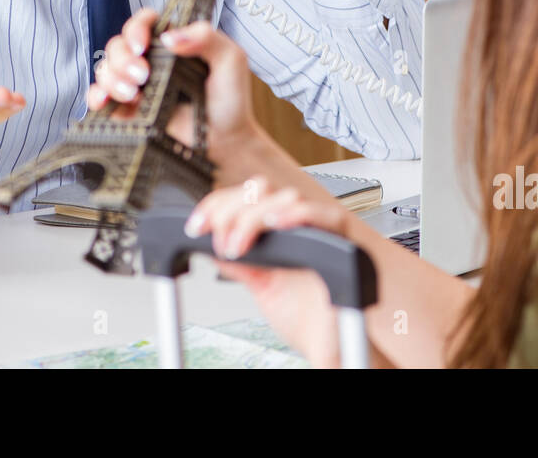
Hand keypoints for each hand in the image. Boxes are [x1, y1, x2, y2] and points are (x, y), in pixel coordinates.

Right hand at [87, 8, 289, 186]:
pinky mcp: (125, 111)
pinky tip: (105, 101)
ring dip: (112, 77)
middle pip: (118, 44)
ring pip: (105, 68)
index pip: (144, 22)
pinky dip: (96, 96)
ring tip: (133, 94)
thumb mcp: (230, 59)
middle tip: (143, 76)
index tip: (142, 45)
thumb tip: (170, 36)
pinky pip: (98, 96)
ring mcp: (135, 86)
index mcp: (172, 44)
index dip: (137, 28)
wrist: (224, 142)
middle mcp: (149, 61)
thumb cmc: (230, 100)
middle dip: (123, 58)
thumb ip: (207, 37)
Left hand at [187, 176, 359, 367]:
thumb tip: (206, 243)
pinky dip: (295, 214)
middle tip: (217, 239)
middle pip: (262, 189)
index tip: (196, 226)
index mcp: (279, 231)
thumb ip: (238, 262)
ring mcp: (320, 232)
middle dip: (230, 209)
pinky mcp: (341, 244)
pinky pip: (324, 215)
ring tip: (237, 246)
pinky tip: (272, 224)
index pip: (247, 197)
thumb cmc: (306, 319)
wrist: (330, 348)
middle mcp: (299, 226)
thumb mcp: (259, 285)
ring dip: (253, 216)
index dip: (218, 204)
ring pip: (287, 196)